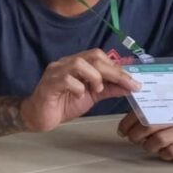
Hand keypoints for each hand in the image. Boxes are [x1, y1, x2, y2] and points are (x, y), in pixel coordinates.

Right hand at [20, 49, 140, 132]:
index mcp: (75, 64)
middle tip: (128, 85)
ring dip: (95, 77)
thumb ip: (108, 89)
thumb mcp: (92, 96)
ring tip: (97, 90)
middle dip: (114, 72)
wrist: (39, 117)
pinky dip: (78, 88)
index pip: (99, 56)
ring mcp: (55, 72)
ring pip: (79, 64)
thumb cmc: (63, 104)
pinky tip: (79, 96)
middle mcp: (65, 64)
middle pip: (93, 57)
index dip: (118, 67)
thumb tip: (130, 86)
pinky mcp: (48, 85)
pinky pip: (66, 80)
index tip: (134, 82)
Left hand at [117, 114, 172, 162]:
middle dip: (136, 135)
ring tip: (150, 145)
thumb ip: (147, 115)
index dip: (128, 123)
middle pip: (150, 126)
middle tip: (134, 139)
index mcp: (169, 106)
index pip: (142, 112)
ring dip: (149, 146)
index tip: (121, 132)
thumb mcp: (165, 115)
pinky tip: (164, 151)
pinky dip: (163, 154)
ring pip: (159, 140)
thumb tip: (124, 127)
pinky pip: (172, 152)